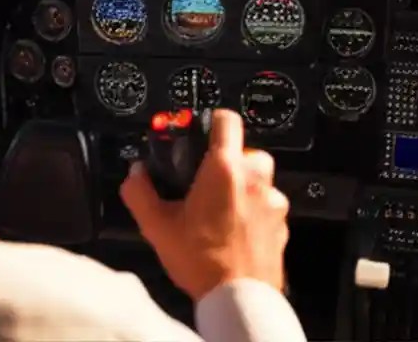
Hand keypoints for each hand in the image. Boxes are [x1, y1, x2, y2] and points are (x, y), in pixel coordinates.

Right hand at [119, 109, 289, 301]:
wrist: (238, 298)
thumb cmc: (203, 262)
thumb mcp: (157, 225)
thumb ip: (140, 192)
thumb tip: (135, 175)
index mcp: (225, 169)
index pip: (227, 120)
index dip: (212, 120)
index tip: (202, 130)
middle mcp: (255, 179)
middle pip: (244, 150)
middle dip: (225, 161)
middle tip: (205, 180)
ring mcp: (273, 201)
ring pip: (258, 179)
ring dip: (241, 186)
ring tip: (218, 210)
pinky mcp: (282, 223)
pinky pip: (267, 205)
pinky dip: (253, 211)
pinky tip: (234, 230)